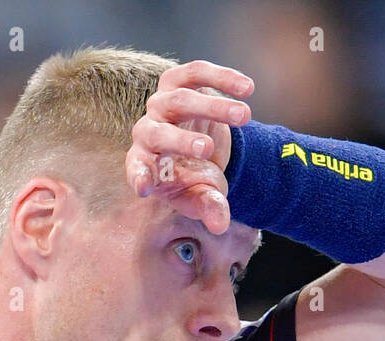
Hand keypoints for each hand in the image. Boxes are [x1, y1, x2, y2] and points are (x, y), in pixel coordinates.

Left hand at [125, 60, 253, 234]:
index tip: (144, 187)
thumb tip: (221, 224)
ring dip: (213, 107)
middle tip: (208, 149)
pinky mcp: (178, 81)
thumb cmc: (197, 178)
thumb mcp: (204, 197)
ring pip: (180, 99)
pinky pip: (195, 72)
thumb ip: (210, 209)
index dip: (139, 177)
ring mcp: (161, 104)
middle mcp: (147, 132)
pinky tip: (248, 88)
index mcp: (146, 165)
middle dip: (180, 140)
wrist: (204, 146)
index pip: (136, 170)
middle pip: (155, 132)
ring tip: (245, 116)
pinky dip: (221, 77)